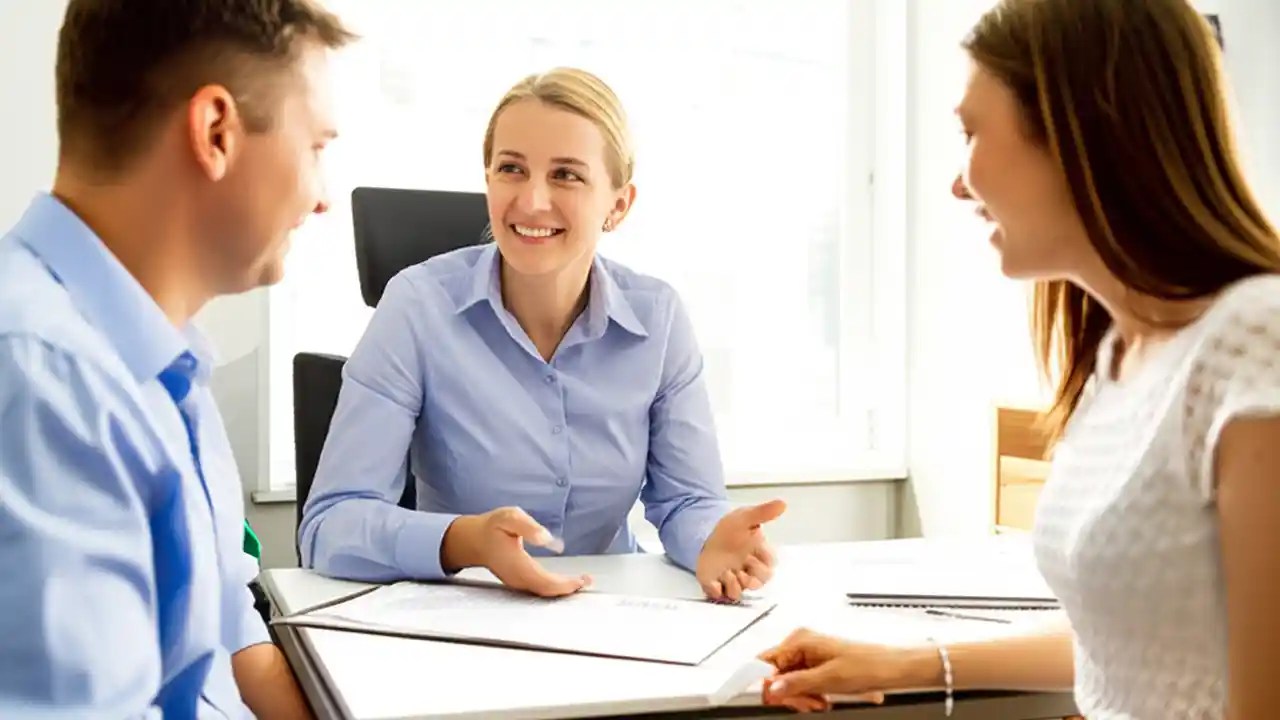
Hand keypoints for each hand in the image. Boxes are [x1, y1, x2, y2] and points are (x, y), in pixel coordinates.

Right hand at [441, 507, 590, 596]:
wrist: (474, 539)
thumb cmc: (492, 527)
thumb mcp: (509, 517)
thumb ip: (528, 526)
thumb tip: (546, 538)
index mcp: (517, 565)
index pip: (545, 582)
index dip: (566, 584)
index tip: (582, 579)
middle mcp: (517, 578)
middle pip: (547, 591)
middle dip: (569, 588)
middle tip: (587, 580)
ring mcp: (517, 582)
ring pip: (544, 592)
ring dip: (563, 588)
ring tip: (581, 581)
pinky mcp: (518, 581)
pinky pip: (539, 588)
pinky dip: (554, 587)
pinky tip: (565, 581)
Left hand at [696, 499, 785, 600]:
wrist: (704, 533)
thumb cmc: (729, 528)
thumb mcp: (746, 517)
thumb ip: (764, 512)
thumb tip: (783, 503)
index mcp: (758, 557)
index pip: (769, 567)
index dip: (762, 563)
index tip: (753, 554)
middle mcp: (747, 571)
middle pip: (759, 582)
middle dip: (752, 576)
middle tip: (743, 563)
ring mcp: (731, 579)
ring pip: (740, 592)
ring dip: (734, 583)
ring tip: (726, 571)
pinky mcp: (715, 585)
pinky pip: (720, 595)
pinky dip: (718, 589)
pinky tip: (715, 579)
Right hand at [760, 628, 928, 711]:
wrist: (891, 668)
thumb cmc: (867, 665)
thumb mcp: (829, 679)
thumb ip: (797, 683)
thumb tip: (772, 688)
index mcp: (800, 640)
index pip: (764, 662)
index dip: (765, 683)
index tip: (772, 700)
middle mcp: (801, 643)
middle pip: (776, 674)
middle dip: (789, 694)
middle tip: (809, 704)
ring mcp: (808, 654)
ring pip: (789, 682)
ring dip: (802, 697)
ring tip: (821, 702)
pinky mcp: (816, 664)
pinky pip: (802, 682)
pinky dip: (810, 694)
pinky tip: (823, 699)